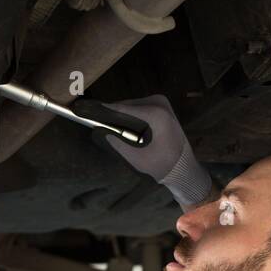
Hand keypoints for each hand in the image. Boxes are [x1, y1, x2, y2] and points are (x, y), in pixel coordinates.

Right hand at [94, 95, 212, 209]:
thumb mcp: (136, 158)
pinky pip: (139, 108)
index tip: (86, 110)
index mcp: (156, 114)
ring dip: (121, 116)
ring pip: (132, 106)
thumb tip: (100, 130)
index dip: (104, 110)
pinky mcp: (161, 106)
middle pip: (127, 105)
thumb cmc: (162, 165)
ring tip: (108, 126)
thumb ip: (117, 143)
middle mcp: (159, 103)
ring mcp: (162, 103)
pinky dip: (130, 116)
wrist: (183, 168)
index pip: (123, 108)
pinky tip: (123, 126)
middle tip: (95, 122)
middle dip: (113, 115)